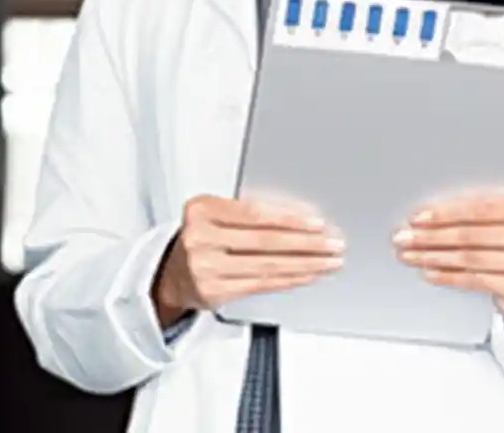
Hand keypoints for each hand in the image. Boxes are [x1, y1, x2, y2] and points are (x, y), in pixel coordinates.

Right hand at [152, 195, 344, 327]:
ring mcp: (205, 268)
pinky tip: (308, 275)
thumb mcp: (214, 214)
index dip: (289, 218)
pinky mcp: (214, 293)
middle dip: (306, 243)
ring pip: (268, 266)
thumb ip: (247, 213)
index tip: (317, 223)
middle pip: (265, 241)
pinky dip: (290, 279)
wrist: (170, 274)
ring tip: (329, 261)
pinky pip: (262, 284)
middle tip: (333, 243)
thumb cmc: (201, 237)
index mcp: (202, 210)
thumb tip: (301, 217)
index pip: (255, 213)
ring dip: (306, 264)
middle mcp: (200, 239)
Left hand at [393, 191, 503, 326]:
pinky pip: (476, 279)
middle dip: (432, 236)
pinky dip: (448, 275)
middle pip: (473, 234)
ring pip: (471, 257)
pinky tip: (430, 272)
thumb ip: (482, 214)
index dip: (446, 212)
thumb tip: (429, 215)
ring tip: (411, 255)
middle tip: (406, 237)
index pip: (482, 208)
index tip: (419, 217)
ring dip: (434, 256)